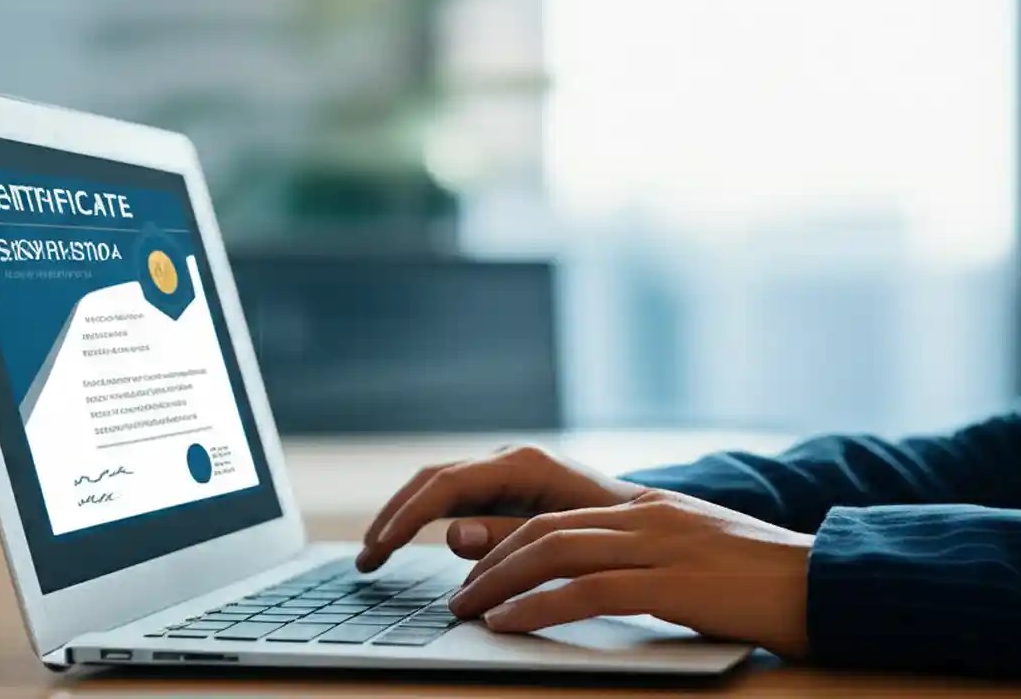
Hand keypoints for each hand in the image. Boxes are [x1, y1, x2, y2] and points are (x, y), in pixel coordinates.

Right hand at [357, 445, 647, 570]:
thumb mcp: (564, 535)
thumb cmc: (617, 529)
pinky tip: (407, 542)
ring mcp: (508, 472)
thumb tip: (450, 534)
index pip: (446, 484)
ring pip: (440, 487)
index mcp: (524, 464)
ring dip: (404, 517)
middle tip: (367, 559)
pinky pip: (456, 498)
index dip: (406, 516)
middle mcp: (511, 460)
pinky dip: (427, 518)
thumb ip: (508, 535)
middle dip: (395, 517)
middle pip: (434, 480)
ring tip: (376, 554)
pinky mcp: (509, 488)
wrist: (654, 520)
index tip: (379, 548)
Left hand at [448, 489, 812, 659]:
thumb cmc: (763, 580)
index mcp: (650, 507)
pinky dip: (540, 607)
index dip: (508, 544)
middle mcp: (648, 516)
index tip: (477, 573)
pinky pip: (588, 590)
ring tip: (470, 612)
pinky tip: (510, 624)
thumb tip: (599, 580)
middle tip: (460, 597)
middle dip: (492, 563)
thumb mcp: (697, 555)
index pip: (560, 517)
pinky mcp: (673, 581)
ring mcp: (660, 544)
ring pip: (557, 553)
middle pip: (547, 530)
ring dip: (501, 583)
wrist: (823, 583)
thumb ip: (647, 557)